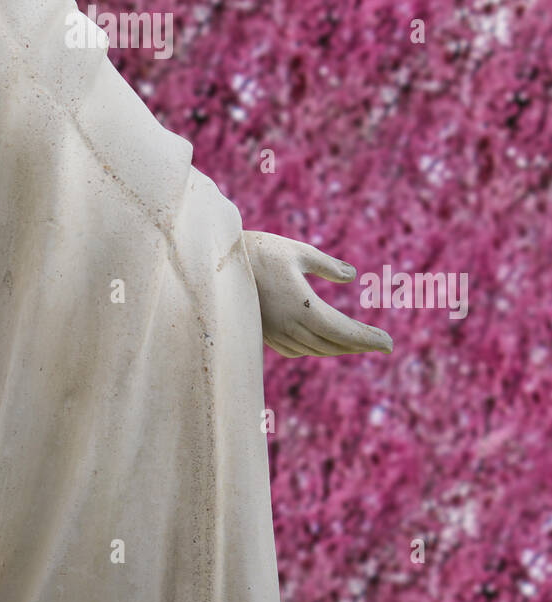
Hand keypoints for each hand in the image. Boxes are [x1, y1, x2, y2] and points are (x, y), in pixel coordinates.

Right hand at [243, 230, 392, 357]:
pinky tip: (319, 341)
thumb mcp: (297, 252)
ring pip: (315, 350)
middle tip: (380, 344)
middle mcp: (290, 328)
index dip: (368, 340)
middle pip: (332, 345)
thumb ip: (327, 265)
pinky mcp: (262, 334)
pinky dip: (314, 348)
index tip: (389, 344)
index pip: (343, 332)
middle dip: (358, 345)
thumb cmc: (258, 252)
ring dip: (338, 348)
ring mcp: (274, 334)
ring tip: (356, 343)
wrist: (213, 264)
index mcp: (302, 309)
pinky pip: (296, 349)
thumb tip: (352, 275)